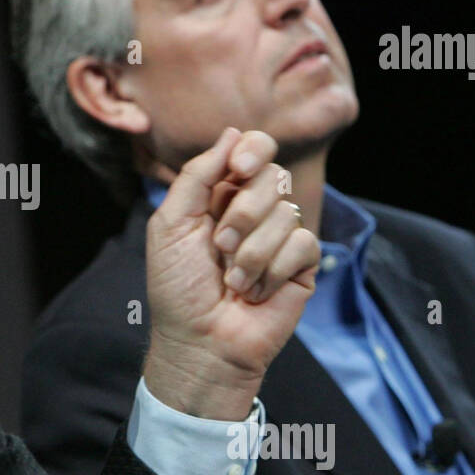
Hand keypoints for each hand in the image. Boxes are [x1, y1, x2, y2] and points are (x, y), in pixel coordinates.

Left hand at [143, 127, 319, 419]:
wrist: (200, 342)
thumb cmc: (177, 288)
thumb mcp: (171, 224)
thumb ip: (196, 176)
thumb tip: (232, 132)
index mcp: (221, 195)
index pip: (253, 149)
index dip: (253, 150)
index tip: (240, 166)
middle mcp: (254, 210)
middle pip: (273, 175)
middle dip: (244, 211)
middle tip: (220, 245)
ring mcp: (280, 237)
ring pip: (286, 212)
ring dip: (252, 251)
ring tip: (232, 280)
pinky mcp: (303, 264)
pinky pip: (303, 243)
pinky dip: (274, 269)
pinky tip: (256, 291)